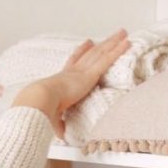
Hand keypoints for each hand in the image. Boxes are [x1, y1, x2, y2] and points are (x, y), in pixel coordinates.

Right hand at [12, 29, 129, 138]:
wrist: (40, 99)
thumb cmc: (42, 107)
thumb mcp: (52, 116)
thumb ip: (59, 124)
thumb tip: (61, 135)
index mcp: (63, 78)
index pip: (74, 62)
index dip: (81, 52)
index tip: (87, 43)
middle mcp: (74, 71)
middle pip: (91, 53)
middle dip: (101, 43)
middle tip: (112, 35)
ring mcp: (83, 70)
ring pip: (102, 52)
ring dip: (113, 41)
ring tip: (123, 33)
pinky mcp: (91, 74)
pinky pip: (108, 59)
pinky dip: (118, 50)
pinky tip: (127, 43)